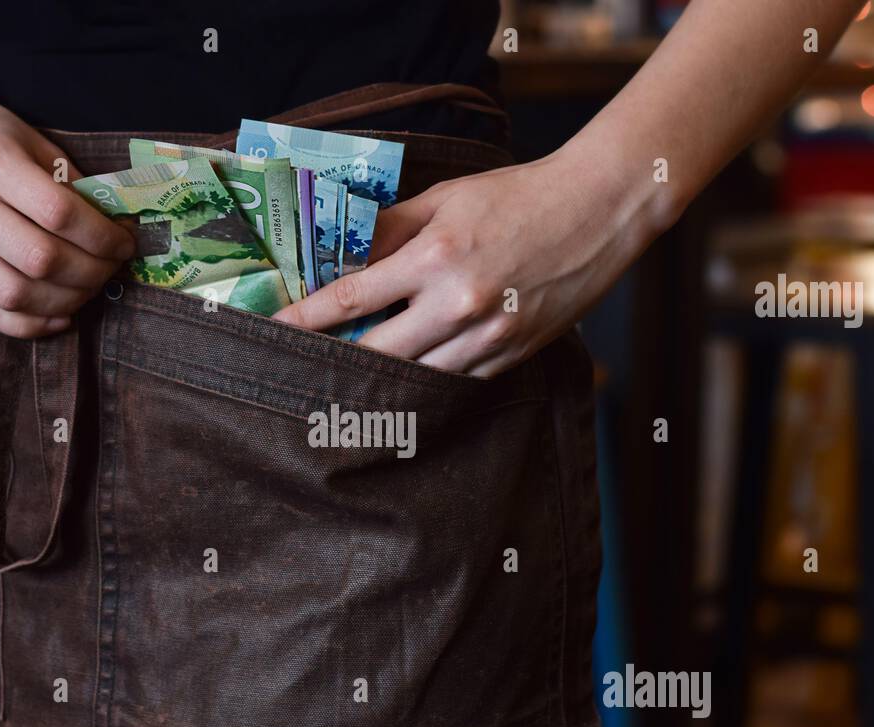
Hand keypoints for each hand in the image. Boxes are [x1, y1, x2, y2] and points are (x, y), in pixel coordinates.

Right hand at [0, 88, 135, 337]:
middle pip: (39, 260)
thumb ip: (73, 186)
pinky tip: (61, 314)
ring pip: (15, 295)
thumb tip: (117, 230)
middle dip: (92, 272)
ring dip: (66, 301)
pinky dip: (31, 324)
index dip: (103, 237)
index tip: (125, 243)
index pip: (59, 214)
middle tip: (112, 268)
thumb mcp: (35, 142)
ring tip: (90, 288)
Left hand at [272, 141, 672, 376]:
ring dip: (379, 378)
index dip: (307, 318)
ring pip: (413, 378)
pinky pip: (453, 382)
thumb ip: (389, 230)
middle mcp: (458, 305)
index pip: (352, 297)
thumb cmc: (517, 196)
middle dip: (335, 361)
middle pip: (375, 354)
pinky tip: (406, 375)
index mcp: (435, 257)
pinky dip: (425, 380)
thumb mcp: (445, 199)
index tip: (276, 329)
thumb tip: (341, 254)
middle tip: (303, 366)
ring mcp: (487, 339)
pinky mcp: (509, 358)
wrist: (597, 211)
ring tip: (348, 377)